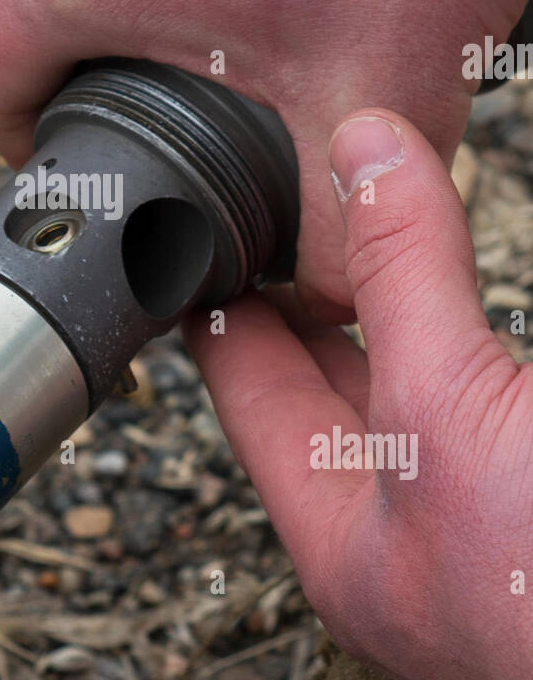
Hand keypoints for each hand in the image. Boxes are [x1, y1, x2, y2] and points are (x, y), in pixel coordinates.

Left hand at [186, 110, 532, 679]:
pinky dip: (466, 325)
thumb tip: (363, 149)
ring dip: (400, 304)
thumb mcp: (449, 415)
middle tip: (272, 208)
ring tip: (359, 229)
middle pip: (332, 383)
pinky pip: (484, 390)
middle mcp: (410, 527)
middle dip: (305, 291)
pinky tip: (461, 296)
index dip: (215, 298)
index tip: (194, 231)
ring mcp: (486, 510)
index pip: (247, 387)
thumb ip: (405, 280)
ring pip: (422, 381)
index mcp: (343, 531)